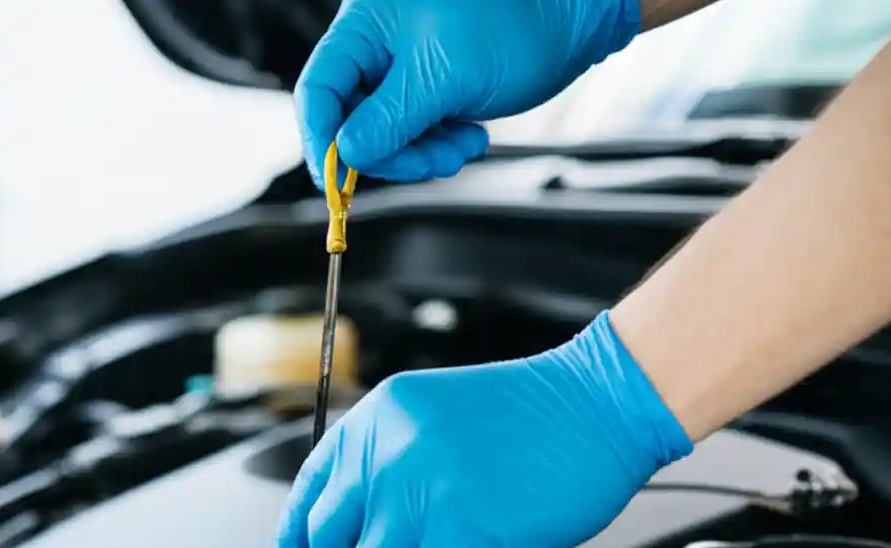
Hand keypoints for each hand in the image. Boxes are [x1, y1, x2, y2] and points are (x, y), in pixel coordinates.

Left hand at [271, 312, 691, 547]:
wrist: (594, 406)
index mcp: (377, 419)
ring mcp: (421, 498)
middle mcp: (388, 455)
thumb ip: (384, 457)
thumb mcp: (431, 414)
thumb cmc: (526, 416)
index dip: (293, 535)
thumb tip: (349, 520)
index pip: (311, 487)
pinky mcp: (460, 540)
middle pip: (329, 538)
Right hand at [296, 0, 641, 185]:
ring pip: (384, 130)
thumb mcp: (442, 81)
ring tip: (459, 147)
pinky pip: (413, 128)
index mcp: (365, 24)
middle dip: (389, 151)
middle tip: (426, 163)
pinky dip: (437, 143)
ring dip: (420, 152)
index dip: (322, 141)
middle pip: (350, 117)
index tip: (336, 184)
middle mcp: (378, 42)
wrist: (571, 21)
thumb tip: (345, 155)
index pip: (319, 89)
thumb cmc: (515, 26)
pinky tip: (467, 136)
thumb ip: (386, 121)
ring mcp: (402, 65)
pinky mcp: (428, 84)